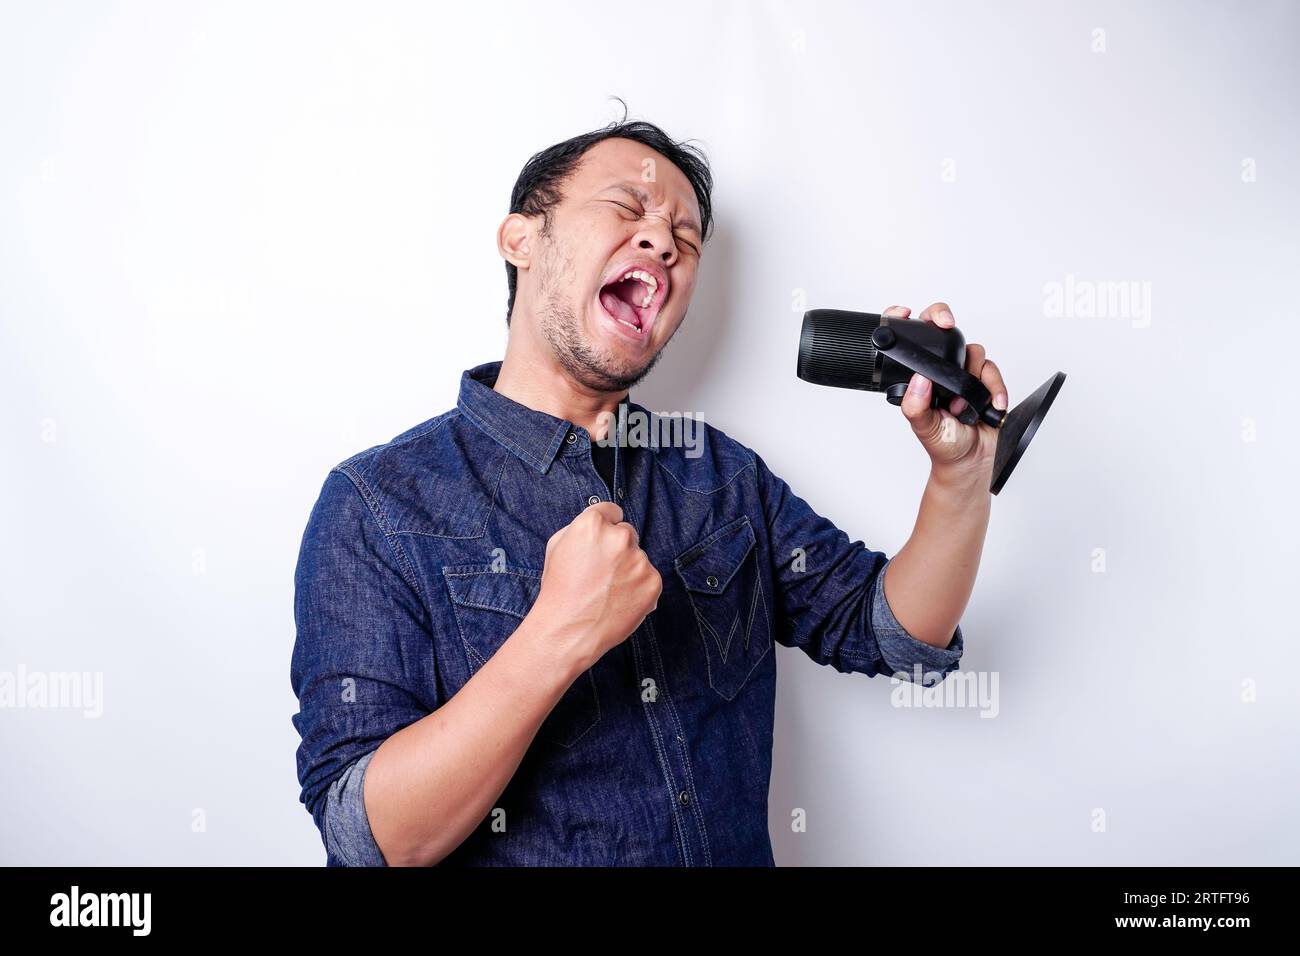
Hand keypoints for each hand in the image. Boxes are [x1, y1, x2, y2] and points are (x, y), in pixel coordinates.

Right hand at [530, 502, 661, 671]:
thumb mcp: (557, 546)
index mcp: (593, 524)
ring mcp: (639, 560)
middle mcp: (620, 537)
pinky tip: (619, 600)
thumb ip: (581, 527)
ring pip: (638, 557)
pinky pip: (649, 577)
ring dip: (628, 569)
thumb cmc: (558, 590)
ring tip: (607, 590)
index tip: (602, 541)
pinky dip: (638, 587)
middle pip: (627, 532)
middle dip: (617, 548)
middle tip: (601, 572)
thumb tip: (603, 522)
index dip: (605, 526)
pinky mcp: (653, 582)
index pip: (612, 510)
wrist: (568, 631)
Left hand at [882, 303, 1008, 483]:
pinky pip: (992, 369)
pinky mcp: (984, 380)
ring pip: (972, 350)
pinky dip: (994, 386)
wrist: (972, 461)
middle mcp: (939, 371)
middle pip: (943, 330)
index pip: (908, 341)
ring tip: (963, 407)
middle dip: (944, 320)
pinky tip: (991, 405)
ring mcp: (962, 373)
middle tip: (946, 326)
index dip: (904, 321)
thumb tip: (918, 380)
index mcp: (917, 377)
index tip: (903, 314)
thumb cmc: (943, 444)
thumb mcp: (923, 427)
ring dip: (972, 376)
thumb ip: (916, 406)